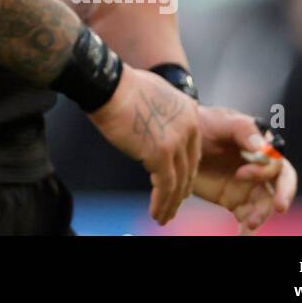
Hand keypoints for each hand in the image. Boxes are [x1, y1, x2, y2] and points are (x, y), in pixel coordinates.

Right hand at [88, 66, 201, 224]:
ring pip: (179, 182)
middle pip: (189, 167)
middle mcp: (189, 127)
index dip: (185, 170)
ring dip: (171, 203)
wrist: (109, 85)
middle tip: (174, 206)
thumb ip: (165, 113)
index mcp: (189, 111)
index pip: (193, 149)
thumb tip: (158, 128)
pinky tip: (156, 213)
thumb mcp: (155, 94)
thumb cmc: (122, 86)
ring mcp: (177, 141)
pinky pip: (165, 186)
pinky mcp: (161, 154)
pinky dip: (161, 203)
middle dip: (182, 191)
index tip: (180, 185)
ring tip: (164, 217)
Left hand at [194, 105, 296, 233]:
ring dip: (262, 214)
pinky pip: (247, 216)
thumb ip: (242, 129)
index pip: (276, 161)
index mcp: (260, 145)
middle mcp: (259, 166)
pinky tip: (243, 234)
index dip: (264, 171)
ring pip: (266, 203)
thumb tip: (264, 148)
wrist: (177, 143)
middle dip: (284, 194)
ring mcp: (248, 185)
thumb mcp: (218, 121)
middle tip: (280, 207)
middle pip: (282, 182)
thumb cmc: (200, 125)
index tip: (241, 173)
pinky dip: (248, 228)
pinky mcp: (235, 200)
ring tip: (250, 224)